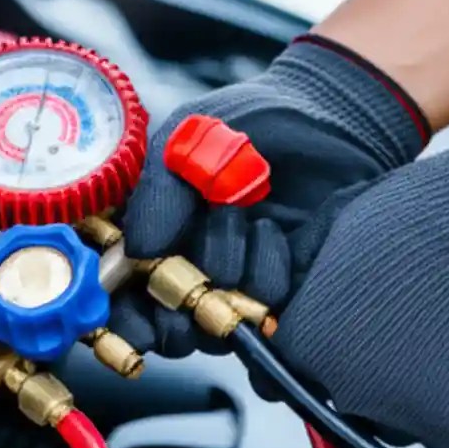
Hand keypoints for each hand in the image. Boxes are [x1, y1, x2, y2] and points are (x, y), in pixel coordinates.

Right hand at [113, 34, 428, 357]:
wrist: (332, 118)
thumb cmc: (250, 122)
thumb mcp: (188, 138)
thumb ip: (157, 190)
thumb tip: (139, 250)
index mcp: (150, 235)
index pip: (116, 295)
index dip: (118, 312)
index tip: (134, 309)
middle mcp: (186, 270)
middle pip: (161, 329)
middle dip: (176, 303)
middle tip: (197, 270)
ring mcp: (232, 289)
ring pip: (210, 325)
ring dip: (226, 273)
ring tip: (244, 220)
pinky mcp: (277, 298)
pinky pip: (262, 315)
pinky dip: (266, 276)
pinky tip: (276, 236)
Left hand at [273, 110, 448, 447]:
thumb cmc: (425, 210)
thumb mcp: (333, 223)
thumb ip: (299, 273)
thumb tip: (286, 295)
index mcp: (307, 341)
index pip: (288, 373)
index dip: (318, 351)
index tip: (343, 337)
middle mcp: (348, 387)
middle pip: (346, 403)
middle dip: (367, 372)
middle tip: (402, 330)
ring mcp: (405, 413)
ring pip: (397, 425)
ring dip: (414, 396)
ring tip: (441, 338)